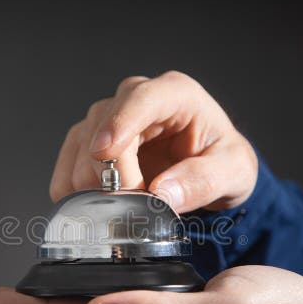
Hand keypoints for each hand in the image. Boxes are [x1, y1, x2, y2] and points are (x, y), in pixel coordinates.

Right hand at [50, 70, 257, 212]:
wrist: (209, 169)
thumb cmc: (221, 160)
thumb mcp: (234, 172)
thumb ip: (203, 182)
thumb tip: (162, 194)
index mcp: (176, 94)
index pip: (142, 99)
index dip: (120, 122)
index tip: (105, 152)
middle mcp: (137, 98)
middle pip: (104, 127)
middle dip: (114, 175)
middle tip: (137, 206)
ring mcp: (109, 118)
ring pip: (81, 146)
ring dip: (94, 185)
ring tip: (123, 209)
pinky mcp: (90, 139)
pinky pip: (68, 162)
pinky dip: (74, 190)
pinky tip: (93, 208)